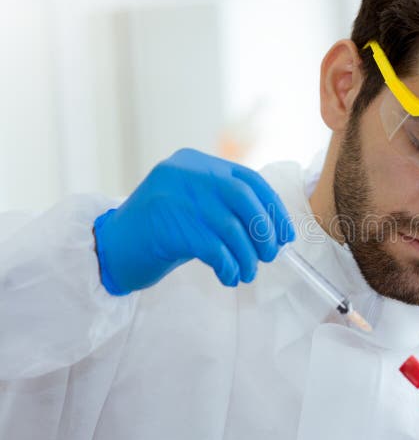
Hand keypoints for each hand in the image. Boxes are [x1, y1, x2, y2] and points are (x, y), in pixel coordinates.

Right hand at [93, 148, 294, 294]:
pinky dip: (228, 266)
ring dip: (247, 255)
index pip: (249, 180)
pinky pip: (214, 248)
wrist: (110, 249)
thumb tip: (275, 229)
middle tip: (270, 256)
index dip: (273, 208)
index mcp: (195, 162)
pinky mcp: (168, 225)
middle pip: (244, 198)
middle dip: (265, 230)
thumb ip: (226, 206)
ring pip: (231, 227)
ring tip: (247, 273)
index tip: (286, 235)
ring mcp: (175, 196)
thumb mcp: (194, 206)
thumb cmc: (161, 232)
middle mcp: (186, 172)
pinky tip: (228, 277)